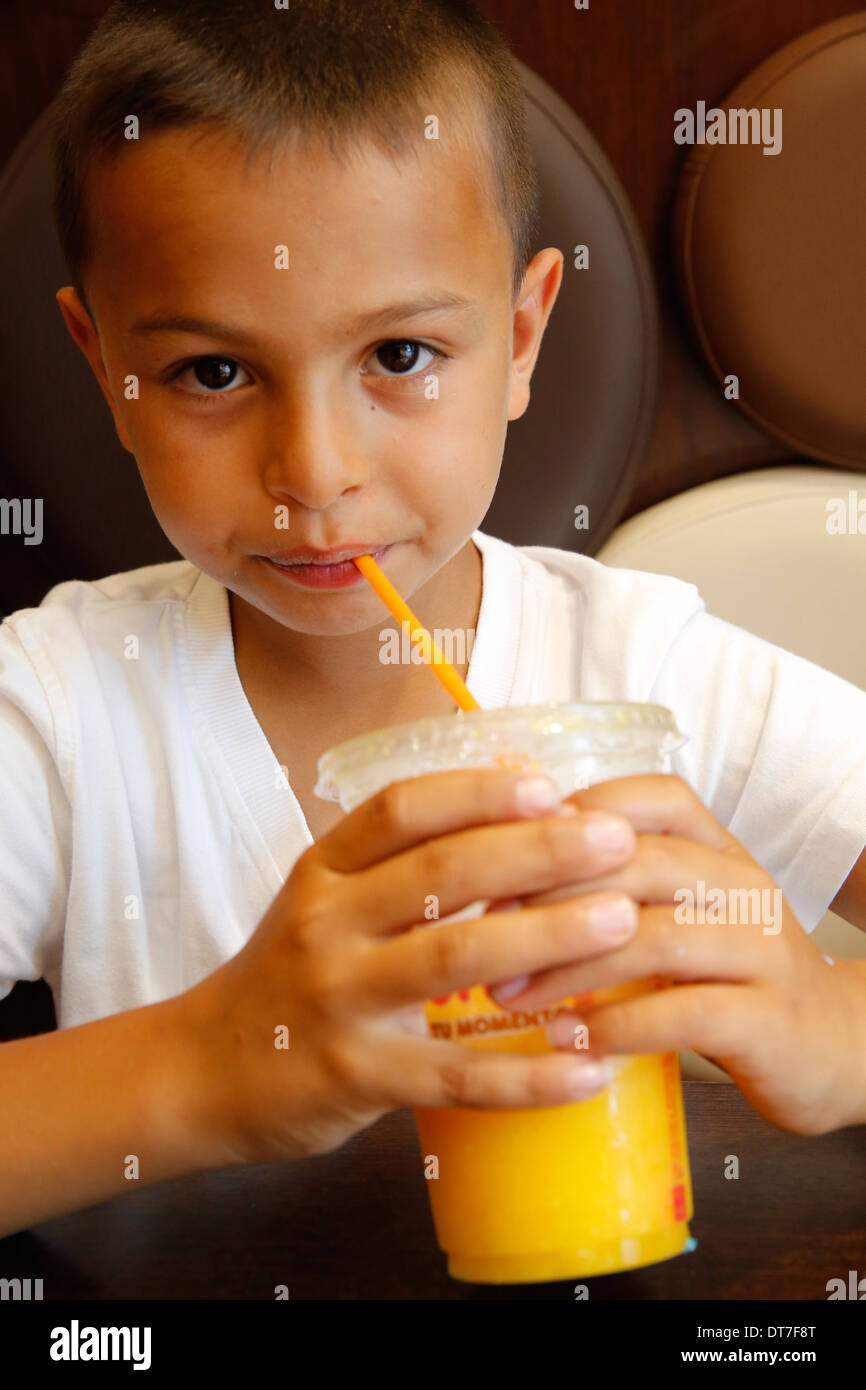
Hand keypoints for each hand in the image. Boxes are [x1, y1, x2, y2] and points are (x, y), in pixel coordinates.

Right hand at [180, 766, 639, 1163]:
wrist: (204, 1070)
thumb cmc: (290, 974)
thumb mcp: (325, 900)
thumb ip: (400, 863)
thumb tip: (515, 804)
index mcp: (324, 870)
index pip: (401, 810)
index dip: (477, 792)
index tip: (548, 784)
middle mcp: (326, 923)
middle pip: (441, 872)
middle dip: (538, 851)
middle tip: (615, 839)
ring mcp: (337, 1000)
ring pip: (452, 958)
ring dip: (546, 937)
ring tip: (622, 921)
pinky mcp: (355, 1076)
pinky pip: (453, 1075)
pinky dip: (526, 1076)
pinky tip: (588, 1069)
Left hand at [487, 774, 865, 1135]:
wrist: (836, 1046)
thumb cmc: (733, 976)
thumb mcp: (684, 913)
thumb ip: (621, 885)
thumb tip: (504, 871)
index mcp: (720, 850)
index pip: (652, 798)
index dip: (574, 814)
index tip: (502, 849)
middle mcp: (745, 886)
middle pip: (640, 863)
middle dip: (549, 895)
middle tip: (482, 929)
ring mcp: (762, 950)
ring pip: (655, 937)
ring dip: (568, 967)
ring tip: (509, 995)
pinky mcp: (767, 1020)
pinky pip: (683, 1013)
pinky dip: (615, 1025)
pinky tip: (567, 1039)